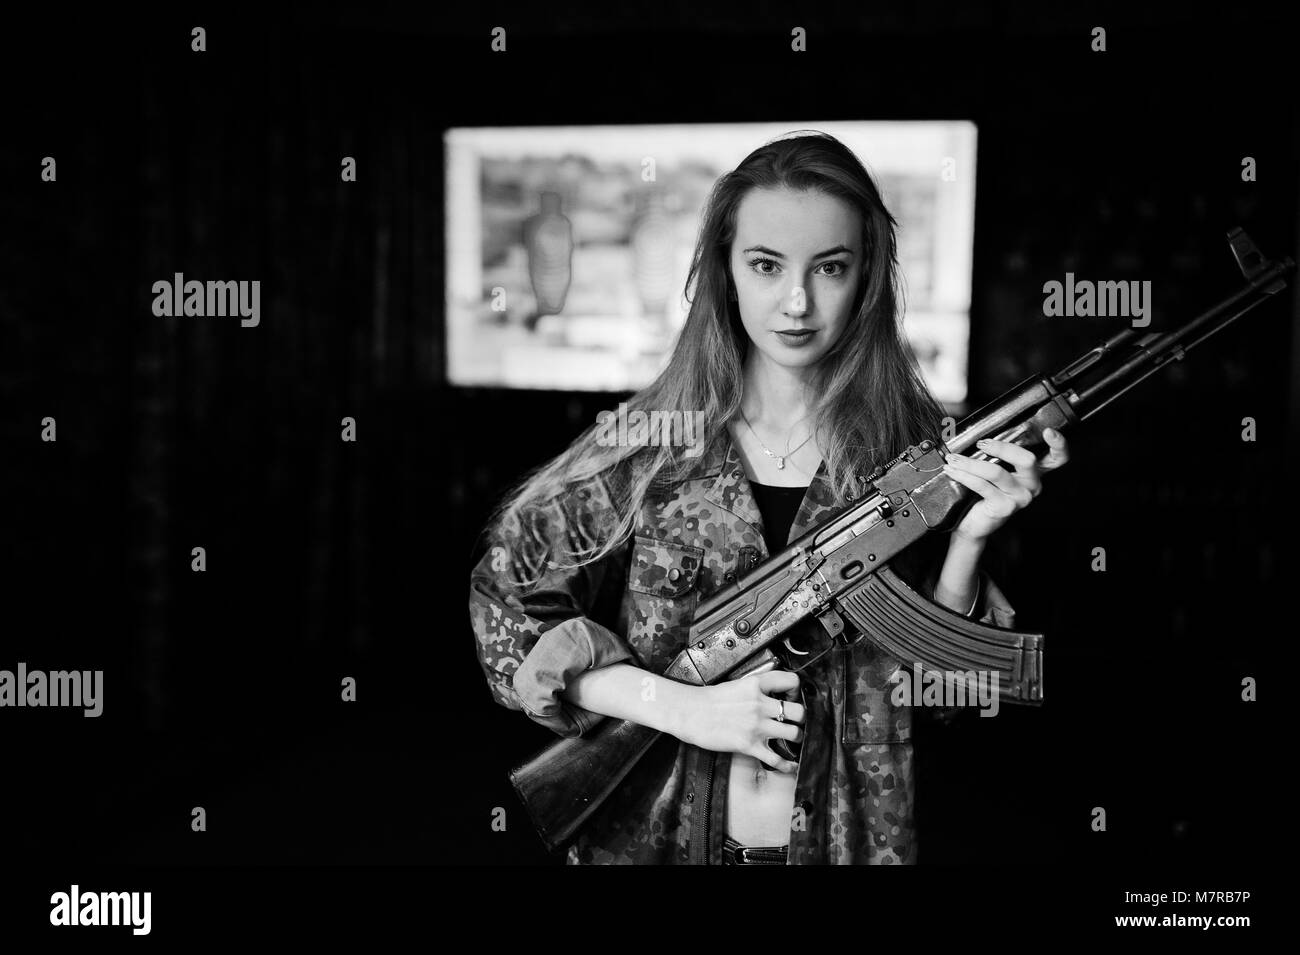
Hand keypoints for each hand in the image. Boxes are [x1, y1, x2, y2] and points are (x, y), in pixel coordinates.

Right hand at [672, 670, 804, 773]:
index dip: (796, 691)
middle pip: (798, 712)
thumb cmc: (709, 700)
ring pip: (793, 734)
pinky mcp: (749, 745)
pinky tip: (791, 766)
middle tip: (796, 722)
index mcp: (755, 685)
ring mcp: (756, 726)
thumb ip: (756, 688)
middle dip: (802, 719)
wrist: (689, 713)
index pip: (790, 681)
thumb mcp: (736, 685)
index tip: (791, 698)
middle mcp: (759, 704)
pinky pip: (777, 758)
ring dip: (797, 739)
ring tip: (793, 741)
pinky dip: (788, 765)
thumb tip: (772, 694)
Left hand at [942, 428, 1070, 542]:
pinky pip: (982, 485)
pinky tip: (951, 470)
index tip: (1048, 432)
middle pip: (1027, 460)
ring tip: (954, 458)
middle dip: (1002, 447)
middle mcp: (1032, 486)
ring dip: (971, 463)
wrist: (974, 525)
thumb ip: (999, 456)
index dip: (1058, 444)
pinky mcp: (1004, 508)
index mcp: (1034, 474)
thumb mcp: (997, 473)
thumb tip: (981, 433)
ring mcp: (1020, 498)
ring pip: (997, 472)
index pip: (1057, 459)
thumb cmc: (985, 494)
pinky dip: (963, 475)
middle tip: (981, 444)